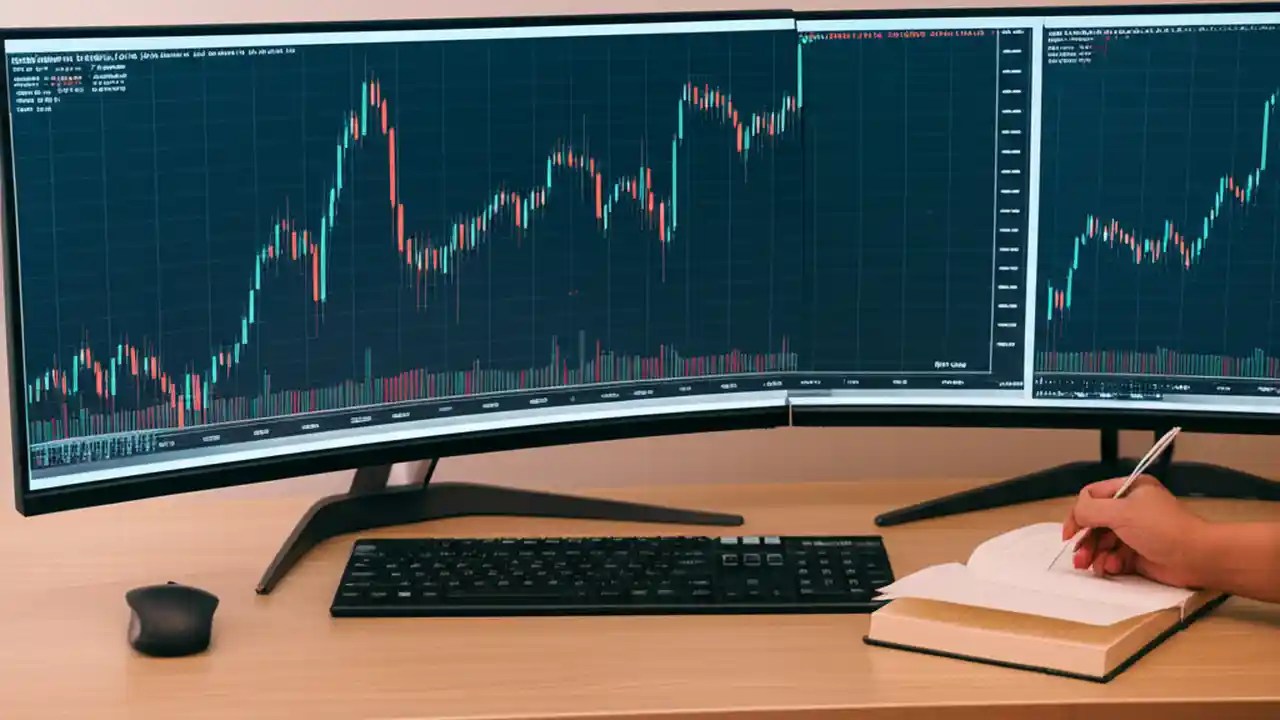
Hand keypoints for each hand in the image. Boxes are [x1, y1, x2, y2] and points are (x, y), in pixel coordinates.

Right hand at [1062, 474, 1208, 587]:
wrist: (1197, 558)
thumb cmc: (1160, 528)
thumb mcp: (1122, 512)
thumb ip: (1090, 510)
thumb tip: (1075, 516)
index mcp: (1129, 490)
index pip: (1092, 497)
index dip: (1078, 514)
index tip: (1071, 534)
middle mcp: (1131, 509)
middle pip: (1094, 523)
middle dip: (1085, 540)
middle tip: (1078, 559)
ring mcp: (1134, 533)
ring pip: (1102, 542)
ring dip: (1094, 555)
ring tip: (1092, 567)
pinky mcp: (1138, 554)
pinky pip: (1114, 557)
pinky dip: (1109, 564)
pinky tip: (1113, 568)